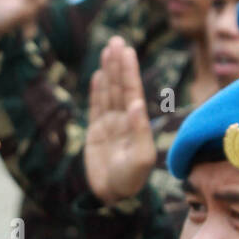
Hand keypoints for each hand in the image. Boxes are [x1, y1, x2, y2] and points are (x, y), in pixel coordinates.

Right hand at [84, 38, 155, 203]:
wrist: (114, 197)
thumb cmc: (132, 180)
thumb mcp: (141, 157)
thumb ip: (140, 130)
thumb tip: (136, 104)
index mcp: (136, 123)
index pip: (132, 91)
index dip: (128, 71)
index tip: (127, 51)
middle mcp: (124, 120)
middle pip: (120, 86)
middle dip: (118, 64)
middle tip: (117, 40)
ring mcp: (110, 125)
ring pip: (109, 92)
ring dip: (108, 71)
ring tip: (108, 50)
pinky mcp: (96, 134)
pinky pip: (96, 107)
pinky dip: (97, 91)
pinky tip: (99, 75)